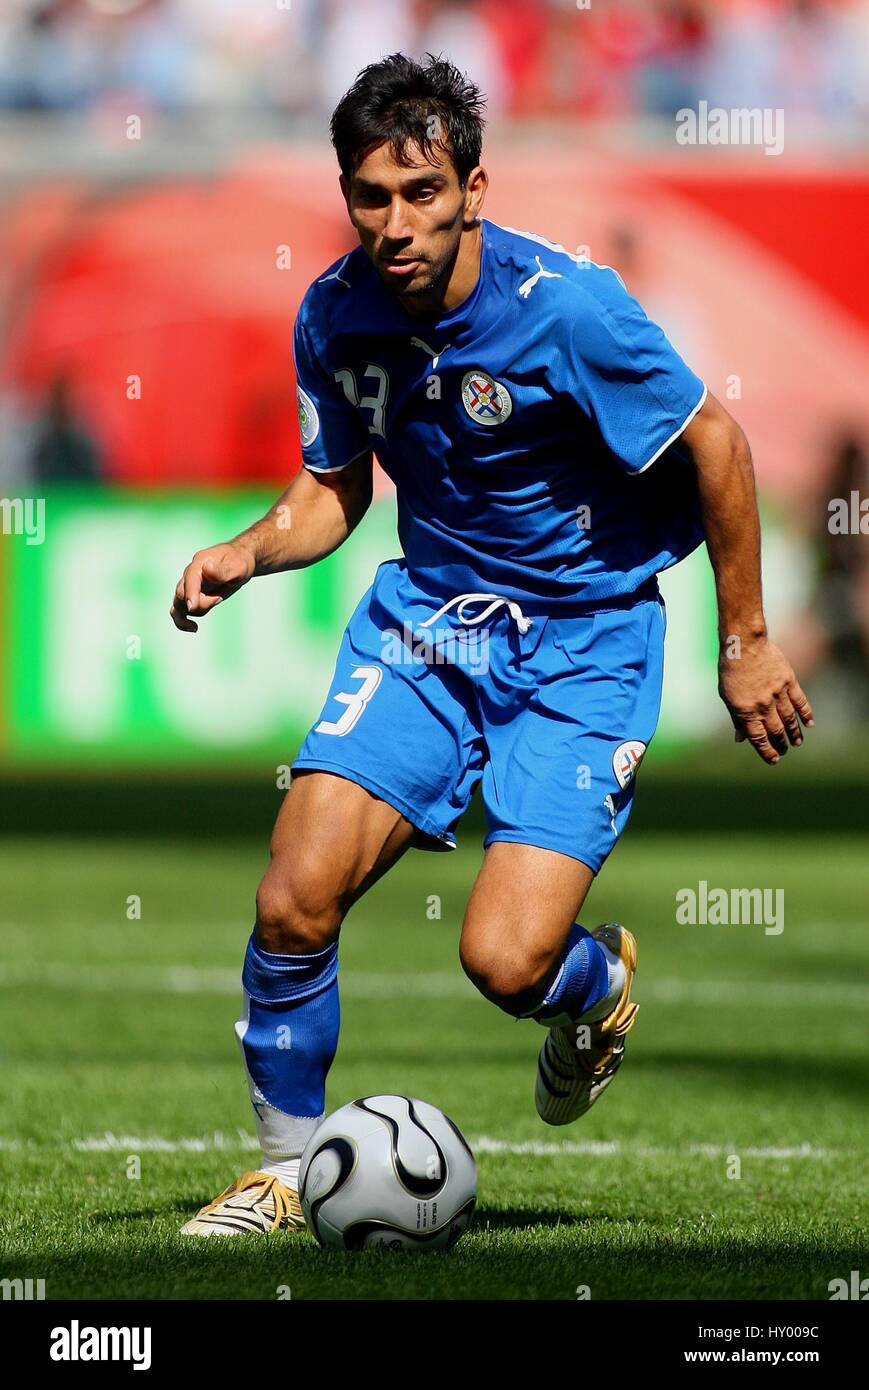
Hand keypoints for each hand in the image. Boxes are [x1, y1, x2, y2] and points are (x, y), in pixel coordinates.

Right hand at [169, 542, 255, 632]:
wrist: (238, 562)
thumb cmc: (239, 562)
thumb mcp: (237, 566)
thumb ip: (223, 570)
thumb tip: (206, 568)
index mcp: (200, 562)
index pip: (190, 579)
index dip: (190, 593)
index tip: (191, 607)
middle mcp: (190, 574)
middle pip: (182, 594)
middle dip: (200, 603)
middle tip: (219, 598)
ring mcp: (189, 585)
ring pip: (179, 604)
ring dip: (195, 611)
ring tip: (211, 607)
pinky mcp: (191, 596)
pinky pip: (180, 610)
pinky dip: (183, 620)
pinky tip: (193, 628)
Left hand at [718, 637, 813, 763]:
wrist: (744, 645)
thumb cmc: (731, 671)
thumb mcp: (728, 696)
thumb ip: (736, 718)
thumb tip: (741, 739)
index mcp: (745, 711)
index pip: (758, 738)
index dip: (766, 751)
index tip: (773, 760)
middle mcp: (763, 705)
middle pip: (775, 731)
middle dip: (781, 744)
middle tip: (784, 751)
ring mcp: (777, 694)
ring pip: (789, 719)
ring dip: (794, 733)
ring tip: (797, 743)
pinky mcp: (789, 682)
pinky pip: (800, 702)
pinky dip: (806, 714)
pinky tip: (809, 724)